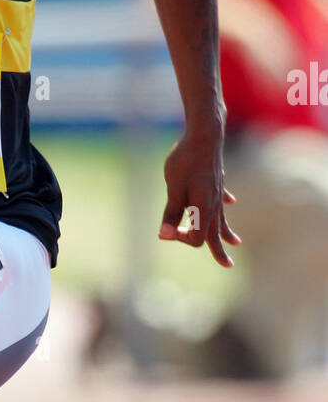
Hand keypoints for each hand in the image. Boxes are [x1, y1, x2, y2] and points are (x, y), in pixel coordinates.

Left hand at [158, 128, 240, 266]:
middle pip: (215, 234)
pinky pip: (223, 197)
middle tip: (228, 266)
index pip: (196, 238)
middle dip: (219, 250)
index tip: (169, 227)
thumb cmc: (185, 162)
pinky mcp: (217, 181)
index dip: (181, 238)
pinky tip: (232, 203)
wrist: (204, 135)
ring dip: (226, 231)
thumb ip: (170, 213)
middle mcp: (214, 205)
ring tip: (236, 242)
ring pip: (222, 217)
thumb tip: (164, 236)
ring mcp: (218, 193)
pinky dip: (226, 204)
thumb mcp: (173, 189)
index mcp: (204, 210)